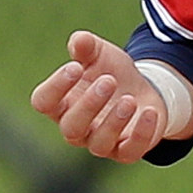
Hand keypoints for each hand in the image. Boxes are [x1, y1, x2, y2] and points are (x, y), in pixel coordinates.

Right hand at [31, 30, 167, 161]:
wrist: (146, 89)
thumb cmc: (112, 72)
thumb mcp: (101, 54)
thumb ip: (87, 47)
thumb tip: (79, 40)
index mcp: (60, 104)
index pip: (43, 102)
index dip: (56, 86)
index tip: (76, 67)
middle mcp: (76, 128)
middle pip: (71, 126)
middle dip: (89, 104)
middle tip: (109, 80)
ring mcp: (100, 143)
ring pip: (98, 143)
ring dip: (114, 121)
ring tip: (129, 99)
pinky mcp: (126, 151)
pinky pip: (129, 152)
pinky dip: (140, 134)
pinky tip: (149, 111)